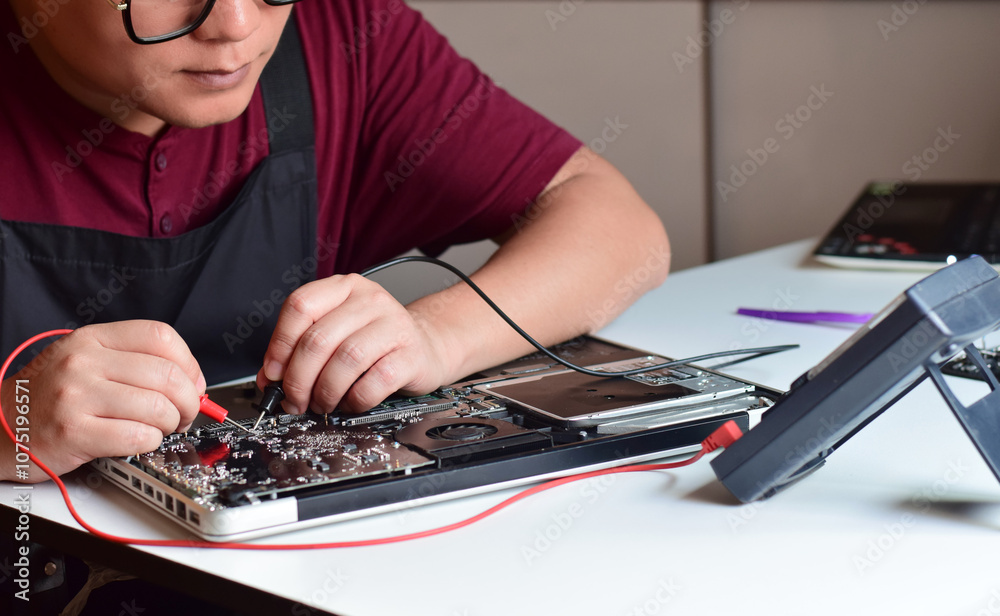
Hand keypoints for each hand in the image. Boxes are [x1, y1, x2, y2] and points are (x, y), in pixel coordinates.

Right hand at [0, 321, 204, 481]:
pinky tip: (138, 440)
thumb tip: (191, 380)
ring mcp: (77, 396)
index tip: (192, 382)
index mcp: (92, 339)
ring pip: (158, 408)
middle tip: (184, 413)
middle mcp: (83, 362)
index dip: (189, 363)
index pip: (160, 336)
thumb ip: (133, 361)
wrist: (0, 426)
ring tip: (159, 428)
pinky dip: (149, 442)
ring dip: (170, 424)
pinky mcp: (74, 432)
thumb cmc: (50, 396)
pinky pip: (138, 436)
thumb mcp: (86, 361)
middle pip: (167, 375)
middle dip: (188, 401)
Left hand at [257, 274, 450, 414]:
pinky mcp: (411, 355)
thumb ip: (302, 349)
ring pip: (345, 360)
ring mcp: (394, 325)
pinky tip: (350, 403)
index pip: (300, 306)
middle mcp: (370, 300)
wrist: (427, 346)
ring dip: (325, 391)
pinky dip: (354, 401)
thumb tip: (269, 379)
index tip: (272, 374)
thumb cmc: (376, 342)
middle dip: (298, 379)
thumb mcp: (338, 332)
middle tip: (294, 400)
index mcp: (345, 288)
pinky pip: (373, 383)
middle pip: (319, 339)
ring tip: (323, 404)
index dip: (279, 344)